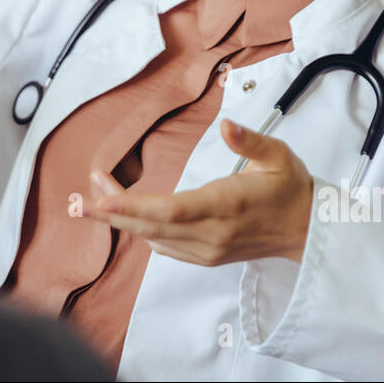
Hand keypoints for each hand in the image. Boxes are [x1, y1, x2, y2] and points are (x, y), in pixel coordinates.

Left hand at [87, 118, 313, 264]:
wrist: (308, 231)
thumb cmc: (292, 189)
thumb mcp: (279, 157)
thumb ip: (251, 141)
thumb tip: (227, 126)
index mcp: (226, 205)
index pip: (171, 209)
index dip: (133, 205)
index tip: (101, 196)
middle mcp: (211, 233)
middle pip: (151, 226)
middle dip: (110, 213)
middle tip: (75, 201)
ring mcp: (207, 249)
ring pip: (153, 238)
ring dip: (121, 219)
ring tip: (90, 199)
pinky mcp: (205, 257)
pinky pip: (164, 247)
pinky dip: (140, 230)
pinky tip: (125, 214)